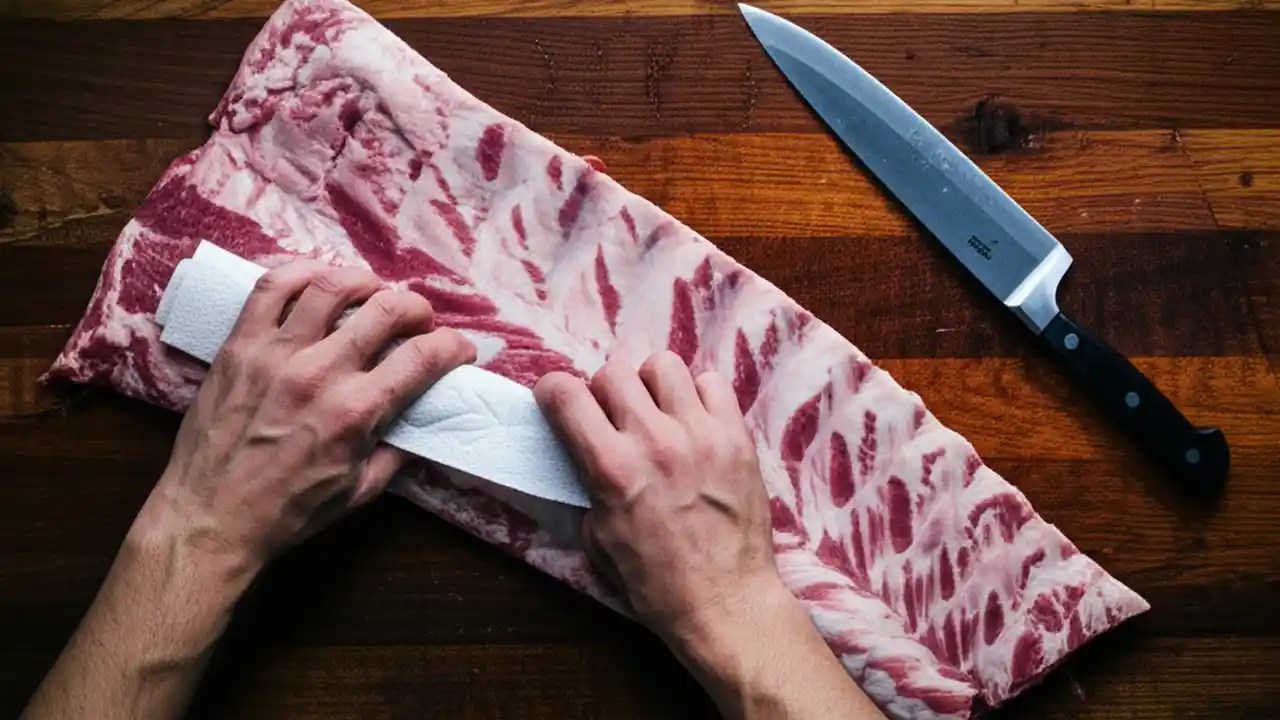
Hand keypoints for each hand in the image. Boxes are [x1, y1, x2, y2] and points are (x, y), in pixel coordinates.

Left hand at [138, 262, 475, 570]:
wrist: (210, 518)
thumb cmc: (288, 511)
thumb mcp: (360, 491)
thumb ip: (397, 451)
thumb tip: (424, 419)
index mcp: (356, 412)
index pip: (422, 358)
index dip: (453, 345)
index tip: (459, 348)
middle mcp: (320, 373)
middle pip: (386, 310)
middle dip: (417, 308)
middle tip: (420, 320)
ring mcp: (276, 353)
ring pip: (331, 286)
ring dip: (366, 282)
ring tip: (374, 293)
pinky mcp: (240, 345)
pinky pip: (271, 287)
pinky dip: (303, 272)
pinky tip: (319, 280)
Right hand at [533, 351, 780, 643]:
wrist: (723, 603)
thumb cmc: (655, 583)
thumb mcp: (597, 539)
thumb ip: (588, 484)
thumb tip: (585, 449)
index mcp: (611, 469)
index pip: (565, 393)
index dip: (553, 391)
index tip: (558, 402)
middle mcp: (654, 441)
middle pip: (613, 371)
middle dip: (604, 392)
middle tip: (613, 419)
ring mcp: (700, 434)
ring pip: (663, 366)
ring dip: (651, 386)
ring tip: (657, 414)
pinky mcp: (736, 438)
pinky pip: (712, 383)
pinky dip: (698, 396)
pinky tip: (694, 423)